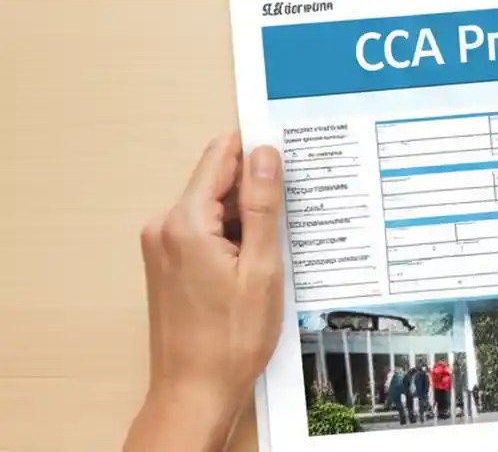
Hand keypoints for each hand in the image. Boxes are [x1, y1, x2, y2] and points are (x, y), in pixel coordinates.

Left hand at [124, 133, 285, 451]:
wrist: (195, 391)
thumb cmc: (229, 341)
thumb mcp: (262, 268)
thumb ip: (263, 205)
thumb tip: (265, 154)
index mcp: (185, 223)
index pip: (221, 158)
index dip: (257, 151)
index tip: (288, 151)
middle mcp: (164, 228)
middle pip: (217, 182)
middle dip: (256, 191)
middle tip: (291, 218)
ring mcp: (161, 246)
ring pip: (214, 208)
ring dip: (247, 220)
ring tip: (274, 253)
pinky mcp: (165, 263)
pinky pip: (204, 231)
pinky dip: (232, 239)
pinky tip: (255, 266)